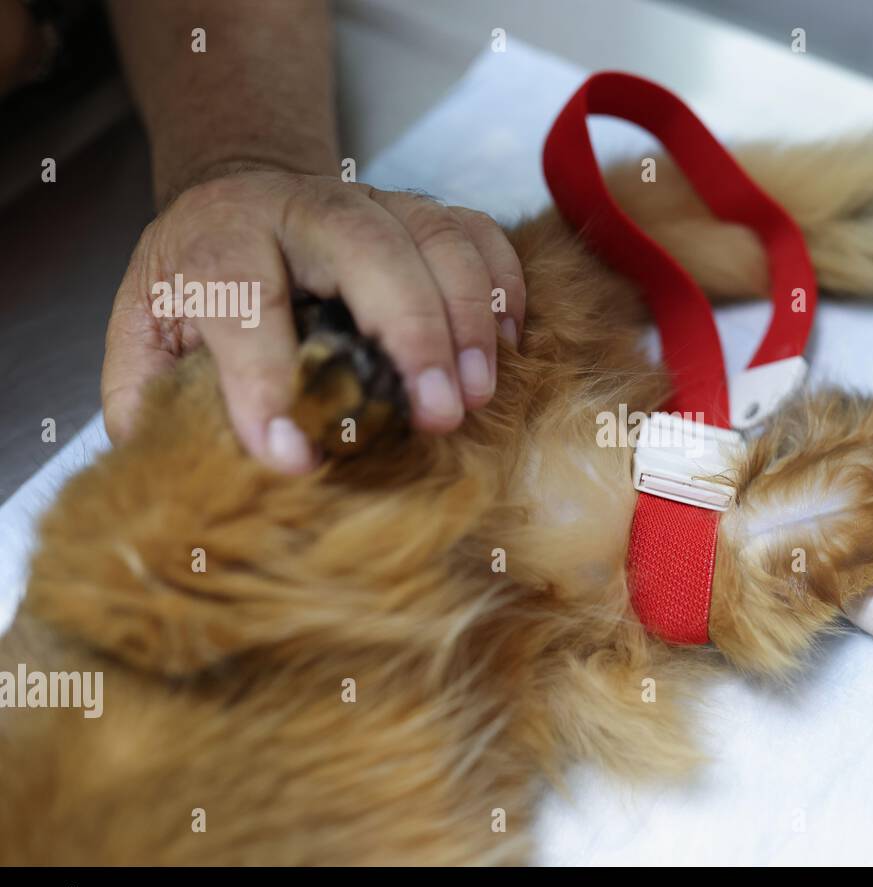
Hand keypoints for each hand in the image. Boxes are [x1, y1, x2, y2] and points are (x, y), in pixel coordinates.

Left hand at [102, 169, 524, 471]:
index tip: (292, 454)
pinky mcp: (424, 212)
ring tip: (476, 395)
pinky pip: (481, 233)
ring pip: (437, 236)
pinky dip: (502, 288)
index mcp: (218, 236)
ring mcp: (374, 201)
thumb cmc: (201, 281)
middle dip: (409, 333)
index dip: (265, 378)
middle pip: (364, 248)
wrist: (242, 198)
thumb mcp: (147, 332)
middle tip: (436, 416)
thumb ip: (147, 397)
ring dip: (467, 317)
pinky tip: (505, 349)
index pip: (240, 296)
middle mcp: (301, 205)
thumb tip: (174, 482)